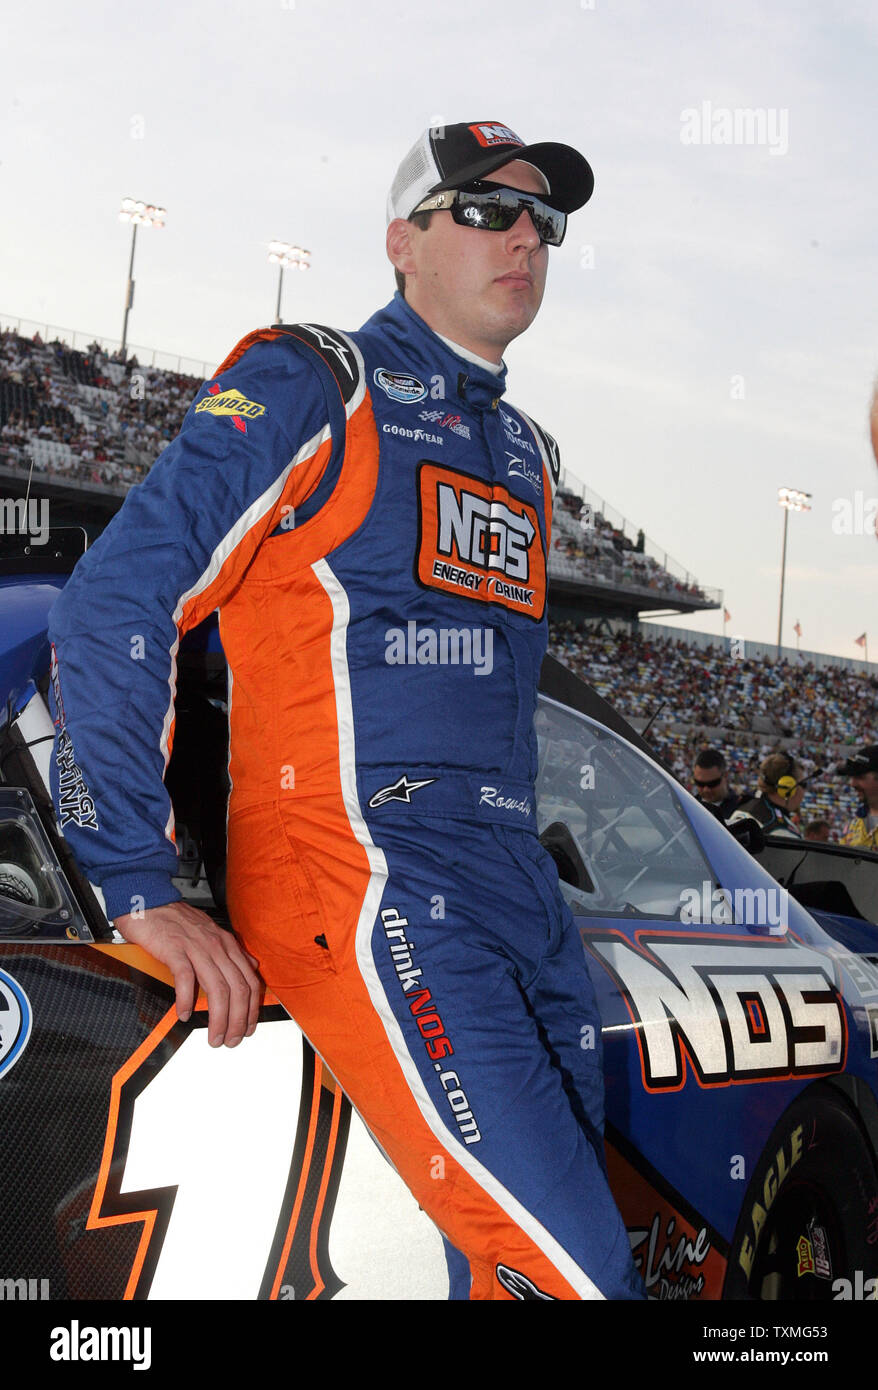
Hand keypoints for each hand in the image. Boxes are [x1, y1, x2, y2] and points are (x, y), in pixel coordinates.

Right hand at [114, 901, 261, 1047]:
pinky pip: (186, 978)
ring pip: (217, 988)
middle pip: (237, 989)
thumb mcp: (212, 932)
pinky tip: (184, 1014)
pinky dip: (186, 1000)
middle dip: (238, 1020)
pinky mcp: (175, 949)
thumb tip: (250, 967)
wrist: (149, 901)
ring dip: (218, 1018)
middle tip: (231, 1040)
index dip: (251, 1009)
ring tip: (214, 1036)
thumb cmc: (177, 920)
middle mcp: (217, 946)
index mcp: (227, 945)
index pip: (249, 981)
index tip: (247, 1028)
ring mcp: (197, 947)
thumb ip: (232, 951)